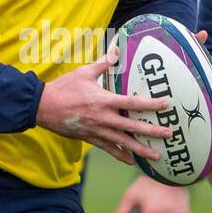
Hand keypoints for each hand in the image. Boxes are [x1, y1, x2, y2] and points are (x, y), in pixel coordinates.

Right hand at [36, 48, 174, 166]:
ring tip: (156, 156)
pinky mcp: (90, 138)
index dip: (150, 104)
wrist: (42, 107)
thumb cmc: (63, 87)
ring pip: (123, 143)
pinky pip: (108, 149)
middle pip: (132, 127)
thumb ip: (103, 63)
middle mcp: (103, 118)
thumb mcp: (83, 72)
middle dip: (152, 132)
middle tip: (169, 135)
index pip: (132, 103)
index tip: (166, 105)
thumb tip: (117, 51)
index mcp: (104, 100)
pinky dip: (120, 155)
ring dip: (140, 150)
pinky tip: (131, 161)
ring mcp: (97, 131)